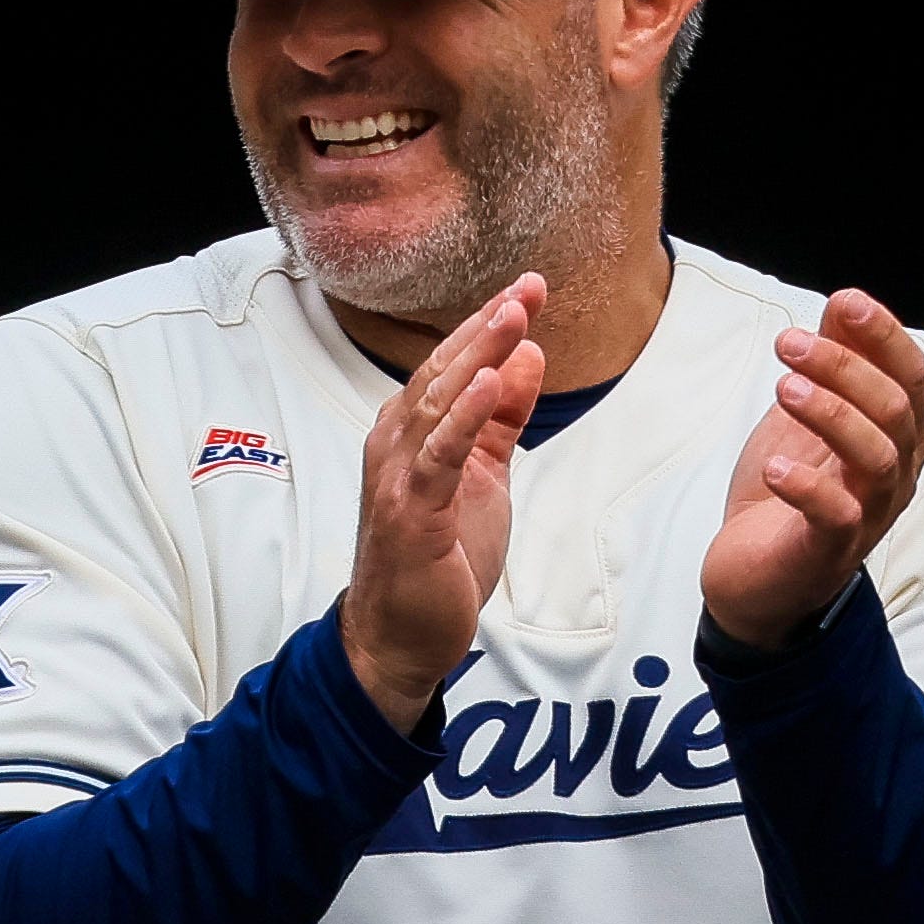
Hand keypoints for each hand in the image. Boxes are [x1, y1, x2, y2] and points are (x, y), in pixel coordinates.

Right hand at [343, 275, 546, 731]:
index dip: (489, 325)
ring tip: (514, 315)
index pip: (452, 366)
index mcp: (411, 434)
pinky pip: (440, 455)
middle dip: (488, 325)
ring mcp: (398, 477)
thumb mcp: (483, 478)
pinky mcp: (412, 512)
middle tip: (529, 286)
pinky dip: (464, 416)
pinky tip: (487, 382)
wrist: (399, 637)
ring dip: (478, 355)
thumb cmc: (435, 559)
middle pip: (444, 371)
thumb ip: (500, 419)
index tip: (529, 288)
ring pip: (440, 401)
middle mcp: (395, 444)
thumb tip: (526, 357)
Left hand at [700, 288, 923, 650]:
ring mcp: (869, 514)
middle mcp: (896, 473)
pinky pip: (838, 515)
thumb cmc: (784, 492)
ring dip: (831, 414)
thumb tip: (843, 303)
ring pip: (876, 456)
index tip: (845, 302)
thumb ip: (829, 366)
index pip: (910, 377)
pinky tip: (775, 467)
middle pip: (893, 409)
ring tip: (783, 387)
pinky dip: (808, 486)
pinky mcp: (831, 550)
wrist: (753, 579)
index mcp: (897, 436)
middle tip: (786, 343)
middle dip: (843, 367)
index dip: (885, 337)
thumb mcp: (803, 418)